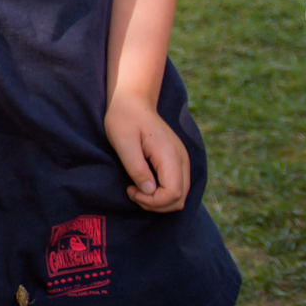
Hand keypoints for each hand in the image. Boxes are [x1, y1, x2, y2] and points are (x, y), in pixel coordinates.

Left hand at [104, 92, 188, 212]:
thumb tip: (149, 191)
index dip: (153, 201)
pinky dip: (162, 193)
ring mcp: (182, 160)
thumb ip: (136, 168)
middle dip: (155, 204)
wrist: (133, 101)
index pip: (174, 193)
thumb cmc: (124, 119)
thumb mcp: (123, 142)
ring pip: (181, 196)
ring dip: (159, 201)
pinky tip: (144, 184)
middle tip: (132, 192)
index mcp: (170, 154)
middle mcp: (182, 159)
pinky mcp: (177, 161)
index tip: (131, 191)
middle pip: (180, 199)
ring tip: (136, 189)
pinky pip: (177, 187)